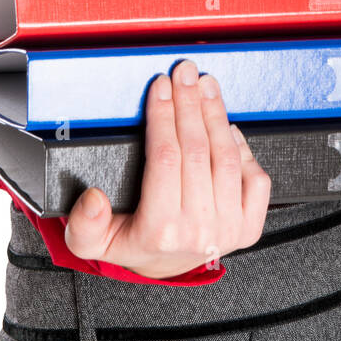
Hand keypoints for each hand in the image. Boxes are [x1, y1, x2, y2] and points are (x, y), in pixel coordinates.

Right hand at [63, 60, 271, 278]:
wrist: (168, 267)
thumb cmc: (135, 244)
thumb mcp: (94, 243)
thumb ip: (84, 225)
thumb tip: (93, 198)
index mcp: (160, 230)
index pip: (166, 158)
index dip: (164, 116)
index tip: (160, 87)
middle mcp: (199, 230)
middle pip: (198, 150)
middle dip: (190, 103)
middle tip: (185, 73)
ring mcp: (229, 229)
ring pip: (227, 157)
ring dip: (216, 114)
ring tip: (205, 86)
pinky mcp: (250, 225)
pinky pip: (255, 177)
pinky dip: (244, 146)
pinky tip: (227, 124)